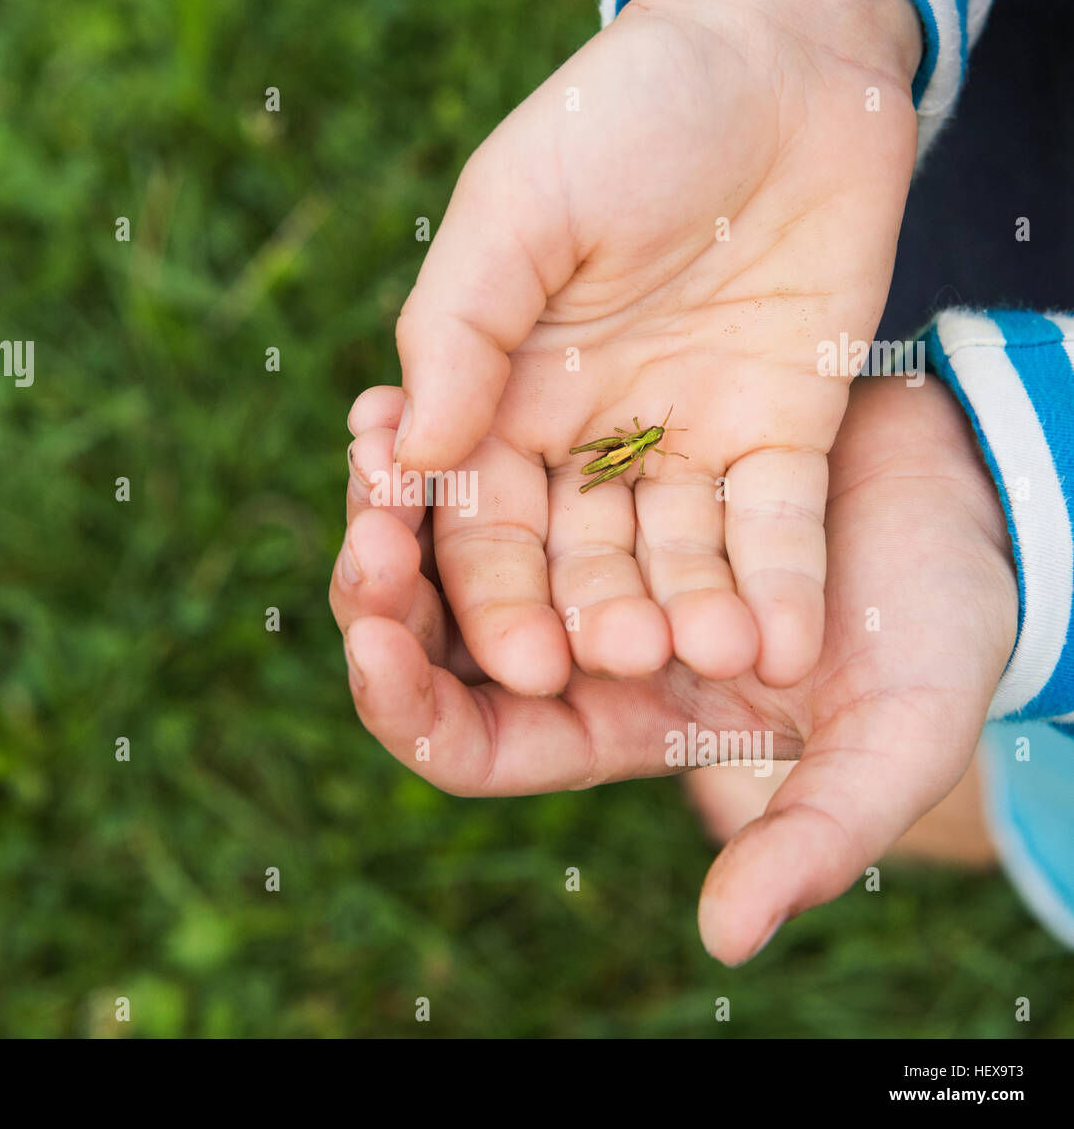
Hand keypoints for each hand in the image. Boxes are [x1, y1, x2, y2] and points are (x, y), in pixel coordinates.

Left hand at [332, 375, 1016, 963]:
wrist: (965, 500)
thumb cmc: (935, 630)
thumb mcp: (892, 739)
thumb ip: (819, 837)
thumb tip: (725, 938)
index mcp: (619, 722)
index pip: (479, 744)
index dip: (415, 709)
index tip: (375, 651)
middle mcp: (582, 641)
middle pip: (445, 637)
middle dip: (387, 592)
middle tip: (365, 533)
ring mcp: (583, 545)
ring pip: (458, 539)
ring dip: (404, 497)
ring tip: (374, 435)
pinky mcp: (597, 462)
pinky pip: (503, 454)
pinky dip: (457, 425)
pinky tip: (416, 390)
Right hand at [387, 0, 921, 692]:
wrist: (777, 60)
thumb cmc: (619, 117)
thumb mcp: (515, 208)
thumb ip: (459, 330)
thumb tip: (411, 457)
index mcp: (503, 393)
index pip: (479, 518)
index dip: (486, 590)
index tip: (505, 660)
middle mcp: (586, 434)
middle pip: (571, 558)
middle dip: (582, 617)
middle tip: (599, 666)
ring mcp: (685, 438)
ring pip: (674, 556)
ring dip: (684, 612)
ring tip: (700, 655)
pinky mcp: (781, 432)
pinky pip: (776, 524)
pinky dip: (781, 584)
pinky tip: (782, 643)